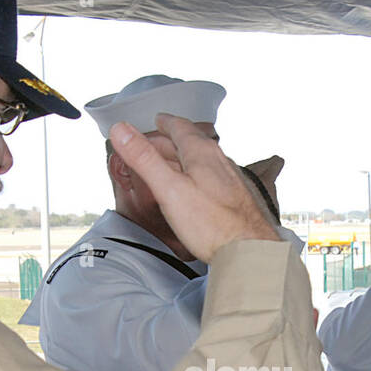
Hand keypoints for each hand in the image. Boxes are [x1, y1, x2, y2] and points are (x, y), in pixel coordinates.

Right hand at [110, 115, 277, 261]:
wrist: (249, 250)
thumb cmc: (211, 224)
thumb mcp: (168, 189)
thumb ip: (144, 159)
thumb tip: (120, 131)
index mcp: (202, 152)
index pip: (180, 127)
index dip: (165, 123)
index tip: (157, 120)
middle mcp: (219, 160)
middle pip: (190, 144)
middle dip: (169, 142)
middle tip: (152, 145)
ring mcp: (230, 179)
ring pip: (202, 161)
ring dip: (183, 159)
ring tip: (169, 165)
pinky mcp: (234, 198)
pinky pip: (211, 178)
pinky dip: (195, 176)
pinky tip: (193, 190)